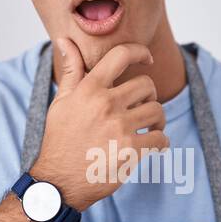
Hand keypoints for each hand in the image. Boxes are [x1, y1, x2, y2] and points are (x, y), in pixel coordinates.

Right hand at [29, 37, 170, 210]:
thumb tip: (64, 40)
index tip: (148, 59)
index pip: (121, 56)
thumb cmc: (60, 139)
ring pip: (157, 112)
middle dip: (149, 97)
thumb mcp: (62, 101)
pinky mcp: (131, 151)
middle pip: (147, 86)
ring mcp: (119, 128)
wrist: (59, 180)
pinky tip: (152, 146)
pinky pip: (160, 139)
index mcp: (90, 89)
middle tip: (142, 109)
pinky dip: (161, 142)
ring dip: (157, 121)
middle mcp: (105, 104)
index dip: (140, 52)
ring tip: (148, 129)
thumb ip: (71, 70)